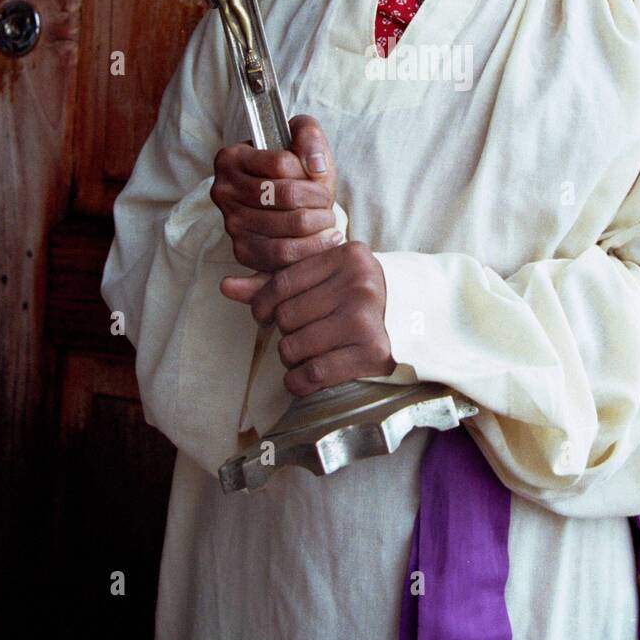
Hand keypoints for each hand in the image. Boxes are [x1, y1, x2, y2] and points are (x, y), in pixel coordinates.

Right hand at [211, 114, 340, 274]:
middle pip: (287, 196)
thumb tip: (316, 166)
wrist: (286, 201)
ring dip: (319, 224)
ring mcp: (231, 224)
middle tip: (328, 202)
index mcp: (231, 158)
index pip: (281, 164)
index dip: (310, 173)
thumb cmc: (294, 168)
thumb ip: (310, 137)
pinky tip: (325, 239)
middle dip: (318, 200)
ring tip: (328, 220)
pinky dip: (311, 249)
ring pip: (288, 227)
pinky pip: (282, 255)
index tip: (320, 178)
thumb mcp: (301, 137)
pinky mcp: (243, 251)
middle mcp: (224, 191)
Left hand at [221, 240, 395, 396]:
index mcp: (346, 257)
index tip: (263, 316)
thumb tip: (225, 287)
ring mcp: (367, 318)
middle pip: (286, 316)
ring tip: (307, 353)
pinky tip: (305, 377)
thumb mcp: (321, 281)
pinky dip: (299, 382)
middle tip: (299, 334)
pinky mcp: (373, 353)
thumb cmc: (355, 300)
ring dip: (291, 358)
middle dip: (284, 332)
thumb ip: (274, 283)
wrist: (413, 324)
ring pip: (294, 346)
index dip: (262, 304)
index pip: (282, 281)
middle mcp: (359, 283)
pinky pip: (313, 374)